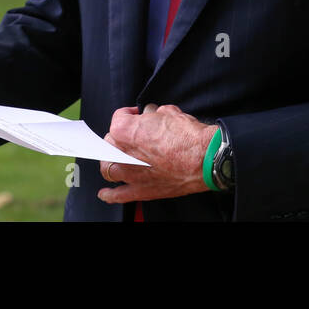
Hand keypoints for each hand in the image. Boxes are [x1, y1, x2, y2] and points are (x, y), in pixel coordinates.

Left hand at [97, 104, 217, 203]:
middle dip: (121, 135)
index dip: (130, 114)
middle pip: (109, 142)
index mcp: (126, 130)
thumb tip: (153, 115)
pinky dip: (110, 194)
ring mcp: (130, 173)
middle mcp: (123, 153)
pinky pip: (119, 195)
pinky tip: (105, 193)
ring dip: (111, 160)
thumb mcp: (169, 112)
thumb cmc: (187, 136)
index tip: (137, 115)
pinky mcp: (141, 190)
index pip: (118, 118)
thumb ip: (153, 114)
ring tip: (118, 157)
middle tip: (133, 134)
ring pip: (108, 168)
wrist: (204, 158)